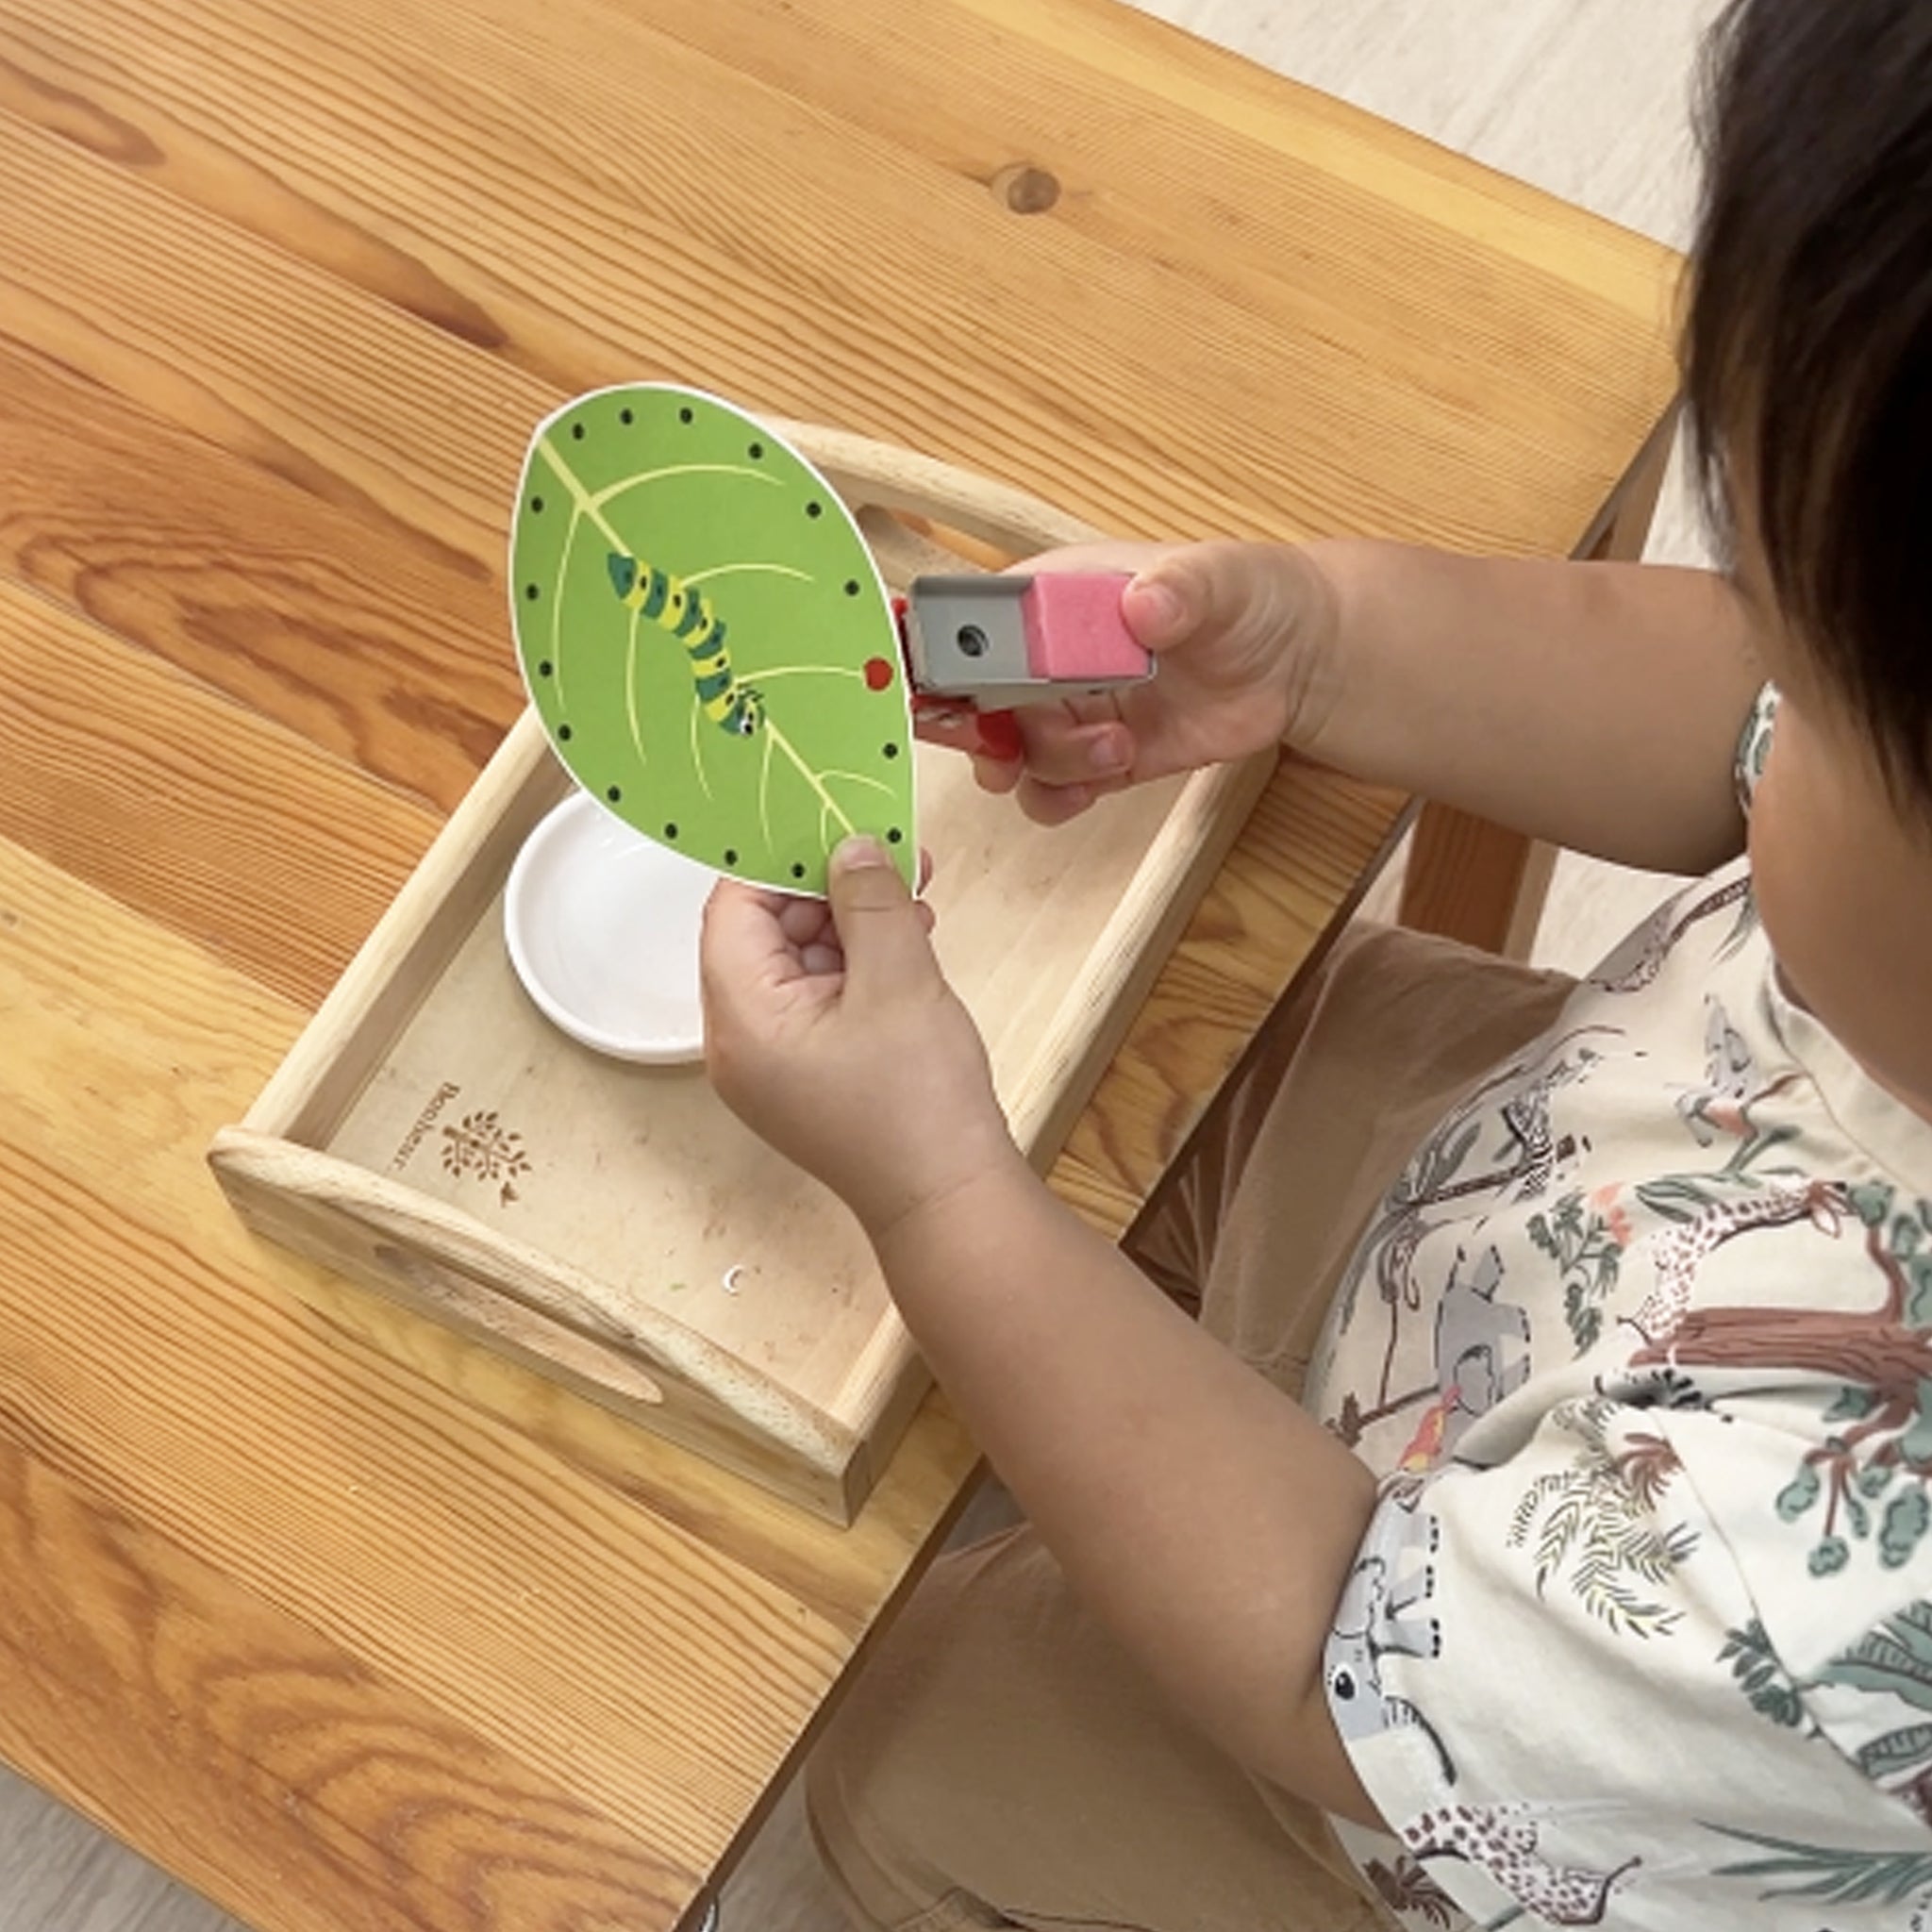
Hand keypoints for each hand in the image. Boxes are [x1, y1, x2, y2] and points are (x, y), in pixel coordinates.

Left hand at [700, 839, 1025, 1240]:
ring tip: (912, 902)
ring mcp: (772, 1066)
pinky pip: (817, 1002)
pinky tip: (908, 945)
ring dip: (850, 926)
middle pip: (762, 934)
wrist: (949, 1201)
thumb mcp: (899, 978)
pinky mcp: (807, 1079)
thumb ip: (868, 901)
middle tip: (892, 858)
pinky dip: (857, 967)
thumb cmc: (918, 1103)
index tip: (834, 825)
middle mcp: (740, 1044)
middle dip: (827, 891)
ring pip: (796, 965)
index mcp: (741, 1019)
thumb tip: (848, 847)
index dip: (781, 859)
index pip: (733, 908)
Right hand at [976, 540, 1338, 824]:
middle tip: (1007, 746)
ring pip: (1015, 750)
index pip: (976, 615)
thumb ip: (1179, 589)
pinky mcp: (1101, 757)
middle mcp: (1051, 653)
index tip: (951, 683)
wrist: (1296, 658)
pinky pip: (1052, 787)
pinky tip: (1099, 784)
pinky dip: (1060, 797)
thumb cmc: (1252, 595)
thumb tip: (1145, 606)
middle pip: (975, 694)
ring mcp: (1073, 708)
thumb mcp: (1220, 579)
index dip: (947, 649)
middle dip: (981, 727)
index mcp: (1058, 592)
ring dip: (1050, 762)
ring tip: (1116, 749)